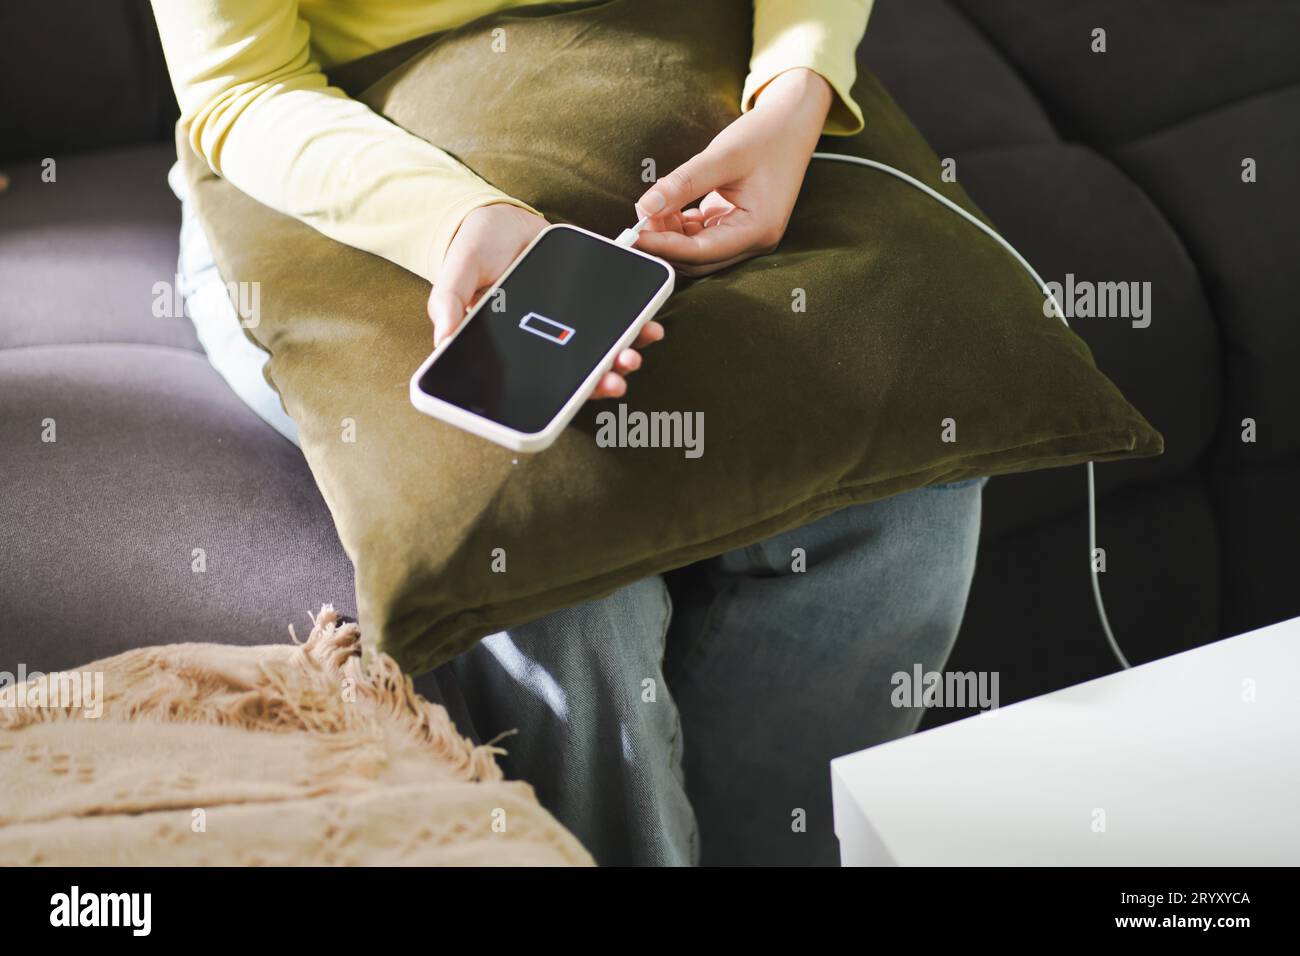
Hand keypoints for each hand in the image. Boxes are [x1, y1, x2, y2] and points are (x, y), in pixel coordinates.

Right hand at [428, 203, 663, 398]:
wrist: (502, 217)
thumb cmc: (475, 251)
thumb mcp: (457, 273)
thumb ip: (448, 302)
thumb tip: (442, 338)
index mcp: (515, 344)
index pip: (542, 380)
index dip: (564, 396)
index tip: (579, 399)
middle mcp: (547, 339)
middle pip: (579, 372)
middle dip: (601, 380)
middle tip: (616, 381)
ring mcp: (571, 320)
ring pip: (603, 349)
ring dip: (623, 356)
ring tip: (634, 355)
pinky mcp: (591, 298)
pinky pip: (617, 316)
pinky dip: (635, 323)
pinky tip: (648, 325)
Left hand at [633, 68, 832, 276]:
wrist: (791, 124)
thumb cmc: (766, 136)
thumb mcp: (723, 156)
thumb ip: (683, 183)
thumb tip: (646, 206)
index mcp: (758, 229)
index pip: (701, 252)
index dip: (665, 247)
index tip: (635, 235)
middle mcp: (754, 240)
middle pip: (698, 260)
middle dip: (665, 243)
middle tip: (638, 221)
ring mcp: (745, 235)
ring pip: (697, 251)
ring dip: (670, 235)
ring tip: (652, 208)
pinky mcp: (735, 226)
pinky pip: (701, 238)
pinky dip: (680, 227)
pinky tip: (668, 206)